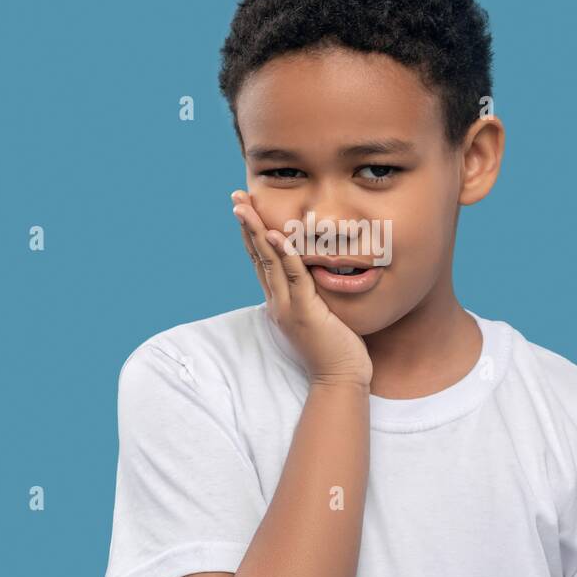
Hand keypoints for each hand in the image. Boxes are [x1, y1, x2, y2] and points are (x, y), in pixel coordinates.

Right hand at [231, 190, 372, 387]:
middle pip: (257, 256)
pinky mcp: (304, 312)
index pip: (260, 260)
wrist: (340, 378)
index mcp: (279, 301)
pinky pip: (293, 277)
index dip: (252, 234)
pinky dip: (285, 255)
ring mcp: (288, 307)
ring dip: (257, 232)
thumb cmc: (336, 347)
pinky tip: (277, 235)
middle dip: (247, 224)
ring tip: (245, 207)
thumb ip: (312, 293)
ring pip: (268, 262)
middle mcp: (277, 302)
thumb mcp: (319, 313)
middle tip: (236, 198)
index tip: (244, 209)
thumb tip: (316, 272)